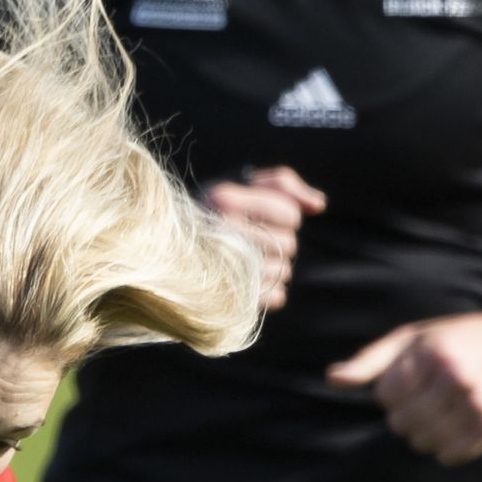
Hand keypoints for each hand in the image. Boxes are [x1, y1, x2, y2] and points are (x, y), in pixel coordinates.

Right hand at [202, 167, 325, 311]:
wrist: (162, 252)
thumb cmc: (210, 211)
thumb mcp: (238, 184)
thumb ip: (282, 184)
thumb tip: (319, 206)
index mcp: (223, 199)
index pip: (290, 213)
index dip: (284, 216)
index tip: (258, 218)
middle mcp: (221, 232)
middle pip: (289, 244)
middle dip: (277, 242)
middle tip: (249, 241)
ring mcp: (222, 267)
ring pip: (284, 271)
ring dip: (273, 267)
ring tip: (245, 261)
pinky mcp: (227, 297)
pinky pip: (277, 296)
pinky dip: (269, 291)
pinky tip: (248, 281)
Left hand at [326, 306, 481, 465]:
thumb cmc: (449, 342)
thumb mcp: (408, 340)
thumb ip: (368, 362)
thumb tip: (332, 378)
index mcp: (434, 354)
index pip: (386, 396)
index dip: (390, 392)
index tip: (407, 380)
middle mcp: (459, 379)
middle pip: (402, 422)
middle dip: (403, 415)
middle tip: (421, 400)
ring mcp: (479, 405)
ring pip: (423, 442)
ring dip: (421, 434)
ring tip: (435, 413)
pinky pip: (450, 455)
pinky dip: (443, 448)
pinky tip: (451, 426)